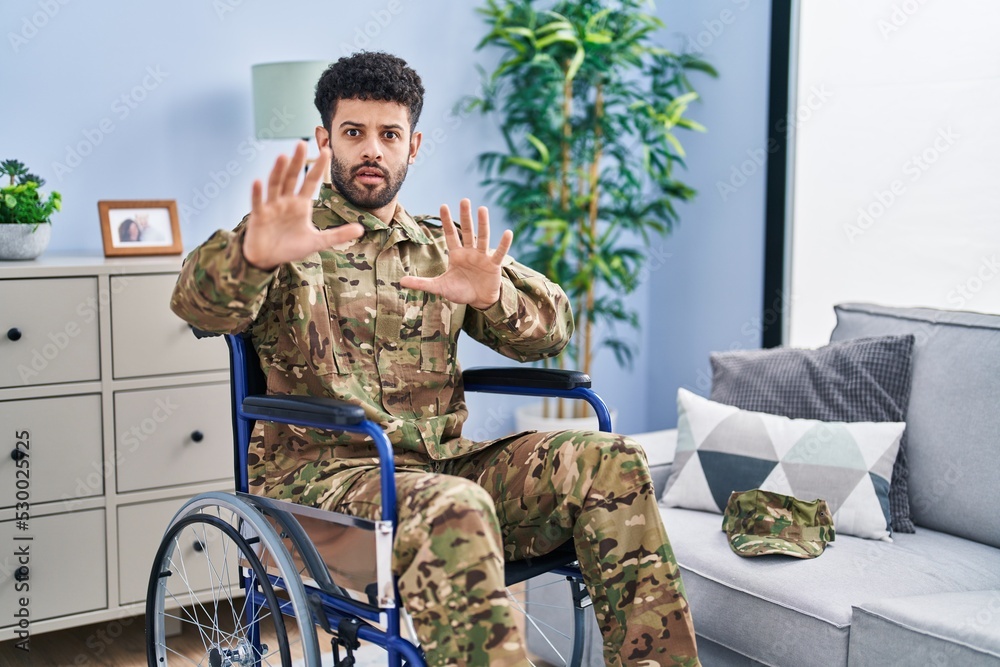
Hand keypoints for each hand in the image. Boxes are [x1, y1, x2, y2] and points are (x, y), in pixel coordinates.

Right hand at [242, 141, 363, 269]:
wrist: (268, 259)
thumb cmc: (291, 247)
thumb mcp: (317, 242)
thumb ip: (338, 235)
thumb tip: (361, 230)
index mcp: (301, 204)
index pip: (311, 182)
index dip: (318, 167)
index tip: (326, 151)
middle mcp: (286, 201)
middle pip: (292, 178)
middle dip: (297, 162)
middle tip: (302, 143)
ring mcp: (272, 206)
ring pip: (275, 185)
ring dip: (278, 171)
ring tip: (283, 156)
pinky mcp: (259, 216)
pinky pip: (258, 202)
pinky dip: (257, 193)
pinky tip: (257, 181)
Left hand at [399, 199, 512, 308]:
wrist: (479, 300)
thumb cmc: (460, 291)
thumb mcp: (439, 287)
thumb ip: (422, 283)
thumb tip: (400, 281)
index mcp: (456, 254)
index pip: (451, 234)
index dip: (447, 221)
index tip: (443, 205)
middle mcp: (470, 252)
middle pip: (467, 231)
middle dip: (465, 216)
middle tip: (464, 200)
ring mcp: (482, 257)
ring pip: (482, 237)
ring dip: (483, 224)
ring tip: (483, 209)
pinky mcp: (493, 265)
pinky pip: (499, 253)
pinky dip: (503, 244)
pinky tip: (508, 233)